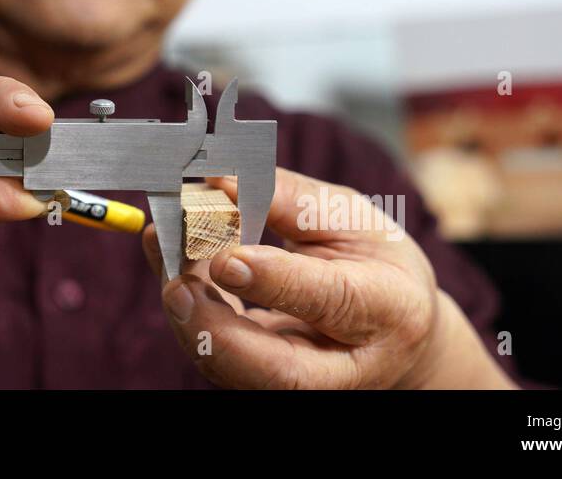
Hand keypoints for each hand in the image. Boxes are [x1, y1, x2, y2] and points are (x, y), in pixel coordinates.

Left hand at [143, 168, 515, 388]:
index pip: (328, 301)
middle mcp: (345, 363)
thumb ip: (287, 200)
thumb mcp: (351, 218)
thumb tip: (218, 179)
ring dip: (189, 315)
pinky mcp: (263, 382)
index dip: (274, 279)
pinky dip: (188, 312)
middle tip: (176, 281)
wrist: (395, 331)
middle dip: (217, 329)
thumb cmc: (374, 264)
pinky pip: (218, 357)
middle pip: (278, 371)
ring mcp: (303, 383)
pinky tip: (172, 263)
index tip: (227, 255)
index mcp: (383, 307)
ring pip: (236, 371)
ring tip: (166, 250)